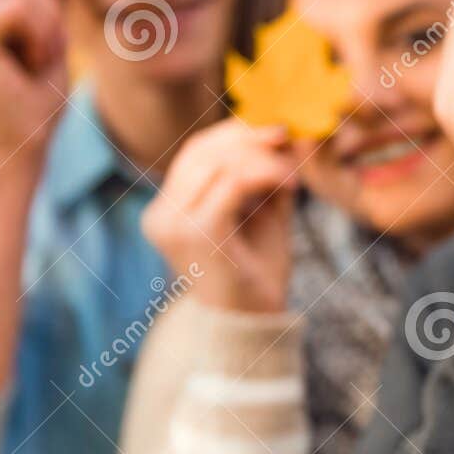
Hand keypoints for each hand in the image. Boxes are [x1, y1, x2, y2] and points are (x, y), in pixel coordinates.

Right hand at [0, 0, 75, 164]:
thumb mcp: (48, 29)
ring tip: (30, 62)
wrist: (19, 146)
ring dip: (47, 27)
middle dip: (47, 11)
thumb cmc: (32, 94)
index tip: (39, 35)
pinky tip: (26, 66)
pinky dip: (41, 37)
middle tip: (35, 56)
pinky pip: (20, 7)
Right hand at [142, 119, 302, 313]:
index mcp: (167, 209)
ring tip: (293, 173)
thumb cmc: (257, 271)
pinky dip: (266, 174)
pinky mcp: (196, 232)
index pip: (196, 151)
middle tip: (288, 138)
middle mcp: (160, 215)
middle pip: (202, 149)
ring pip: (218, 162)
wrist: (254, 325)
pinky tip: (290, 185)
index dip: (235, 131)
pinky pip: (233, 183)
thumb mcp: (261, 211)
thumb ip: (265, 172)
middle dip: (250, 136)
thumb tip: (284, 129)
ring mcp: (173, 224)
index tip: (276, 128)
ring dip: (264, 158)